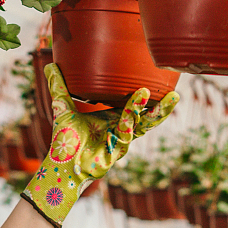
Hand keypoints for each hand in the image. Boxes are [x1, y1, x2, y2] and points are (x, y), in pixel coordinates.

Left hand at [22, 64, 177, 227]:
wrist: (61, 164)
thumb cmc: (65, 140)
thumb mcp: (63, 108)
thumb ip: (60, 87)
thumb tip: (50, 63)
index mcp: (114, 118)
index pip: (137, 106)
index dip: (149, 96)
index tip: (161, 82)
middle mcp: (121, 129)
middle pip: (148, 118)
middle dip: (163, 108)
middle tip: (176, 94)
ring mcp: (120, 141)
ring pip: (141, 126)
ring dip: (152, 113)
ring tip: (159, 97)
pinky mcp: (116, 151)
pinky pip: (126, 133)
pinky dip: (130, 120)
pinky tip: (136, 109)